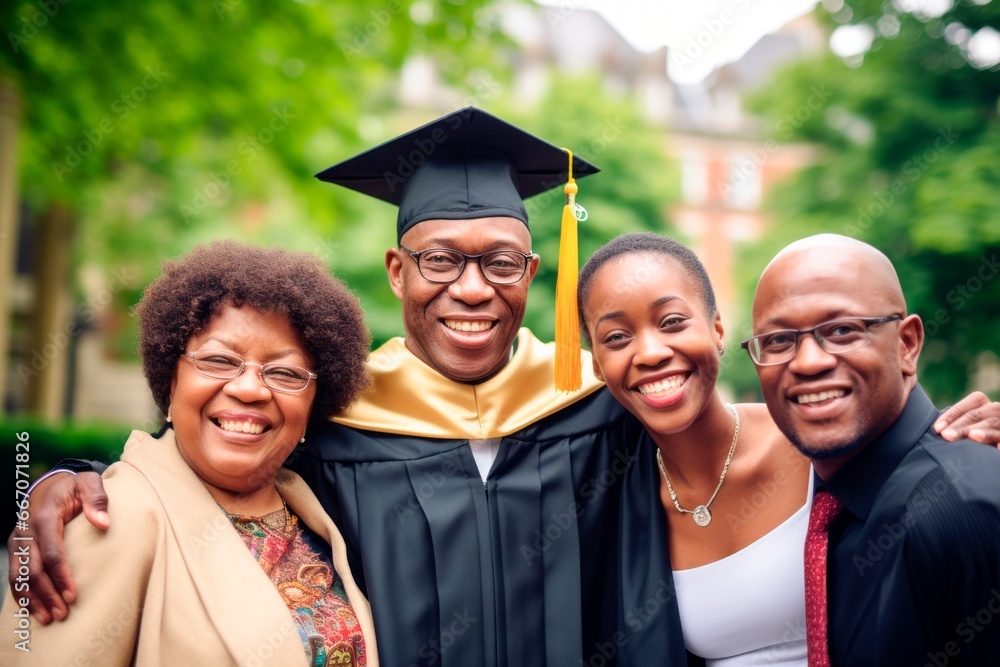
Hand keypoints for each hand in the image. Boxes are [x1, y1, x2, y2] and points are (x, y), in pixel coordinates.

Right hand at [7, 471, 109, 623]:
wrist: (50, 483)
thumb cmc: (74, 486)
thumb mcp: (89, 483)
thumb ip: (97, 499)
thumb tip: (104, 523)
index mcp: (44, 517)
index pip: (52, 552)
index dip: (61, 575)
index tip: (73, 595)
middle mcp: (26, 531)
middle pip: (33, 569)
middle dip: (46, 593)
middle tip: (61, 614)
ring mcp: (19, 540)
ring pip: (19, 575)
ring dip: (32, 599)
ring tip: (47, 618)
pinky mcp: (17, 547)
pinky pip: (15, 574)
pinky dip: (21, 593)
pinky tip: (31, 608)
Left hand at [934, 391, 999, 444]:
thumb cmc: (975, 440)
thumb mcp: (967, 429)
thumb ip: (957, 426)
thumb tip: (938, 429)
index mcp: (983, 405)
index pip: (966, 406)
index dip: (950, 416)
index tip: (937, 429)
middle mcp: (996, 411)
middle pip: (977, 415)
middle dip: (960, 425)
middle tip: (947, 436)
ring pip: (994, 424)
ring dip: (983, 431)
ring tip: (971, 436)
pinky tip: (997, 448)